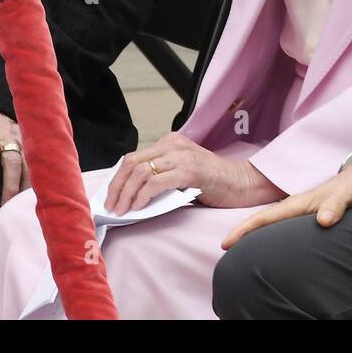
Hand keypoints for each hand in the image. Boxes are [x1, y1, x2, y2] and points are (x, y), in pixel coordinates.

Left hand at [103, 132, 283, 213]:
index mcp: (170, 142)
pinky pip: (156, 182)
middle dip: (117, 186)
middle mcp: (173, 144)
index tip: (110, 196)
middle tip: (111, 206)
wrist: (241, 184)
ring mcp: (181, 155)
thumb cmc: (212, 183)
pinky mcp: (189, 170)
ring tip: (122, 210)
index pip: (134, 157)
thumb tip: (130, 195)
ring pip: (141, 172)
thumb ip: (161, 176)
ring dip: (126, 194)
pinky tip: (139, 207)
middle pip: (132, 162)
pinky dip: (143, 196)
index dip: (117, 178)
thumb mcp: (182, 173)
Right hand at [220, 150, 351, 248]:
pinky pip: (283, 230)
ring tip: (241, 253)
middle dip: (243, 236)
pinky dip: (272, 238)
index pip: (265, 218)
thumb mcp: (348, 196)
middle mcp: (296, 207)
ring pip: (272, 226)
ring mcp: (302, 212)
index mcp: (298, 203)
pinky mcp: (310, 218)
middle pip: (263, 223)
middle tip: (225, 252)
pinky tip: (272, 248)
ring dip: (256, 237)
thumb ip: (335, 207)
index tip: (226, 242)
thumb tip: (323, 221)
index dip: (245, 230)